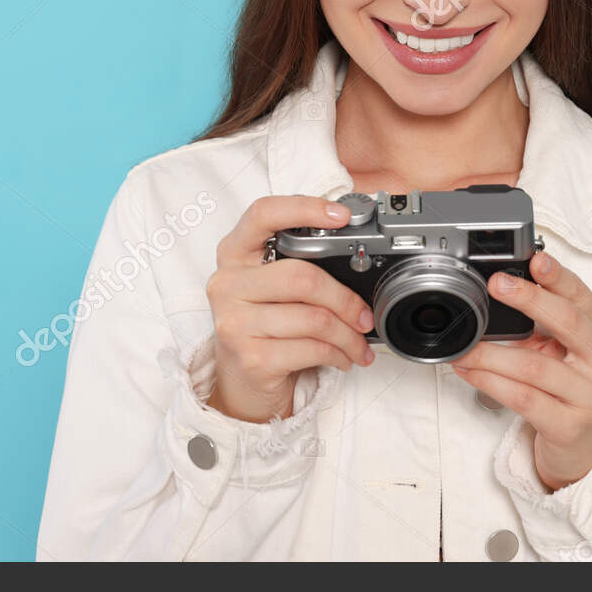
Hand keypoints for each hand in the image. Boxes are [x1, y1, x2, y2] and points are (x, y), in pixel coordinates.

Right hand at [204, 196, 376, 422]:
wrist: (241, 382)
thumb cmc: (265, 326)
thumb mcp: (271, 287)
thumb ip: (299, 264)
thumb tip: (358, 259)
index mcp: (234, 254)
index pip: (263, 214)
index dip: (305, 208)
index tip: (342, 215)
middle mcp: (226, 283)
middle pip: (303, 276)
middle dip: (346, 299)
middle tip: (365, 316)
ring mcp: (234, 322)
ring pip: (314, 319)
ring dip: (349, 336)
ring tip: (359, 344)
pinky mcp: (250, 358)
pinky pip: (312, 350)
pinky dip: (339, 355)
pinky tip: (343, 358)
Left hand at [452, 251, 591, 490]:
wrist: (583, 442)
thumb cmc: (568, 384)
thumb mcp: (561, 346)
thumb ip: (542, 319)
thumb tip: (499, 288)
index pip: (582, 297)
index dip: (558, 277)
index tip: (535, 260)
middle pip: (568, 322)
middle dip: (529, 300)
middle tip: (496, 285)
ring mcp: (589, 394)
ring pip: (536, 366)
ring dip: (492, 353)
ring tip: (465, 346)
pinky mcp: (569, 424)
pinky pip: (524, 398)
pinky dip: (491, 382)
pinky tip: (471, 372)